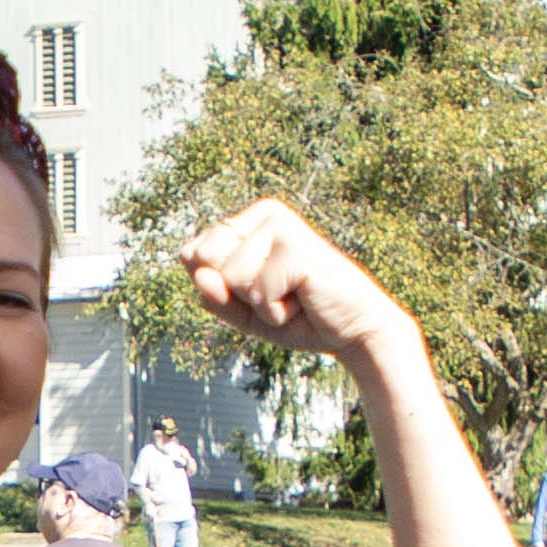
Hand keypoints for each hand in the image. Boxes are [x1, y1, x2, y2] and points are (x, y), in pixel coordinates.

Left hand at [181, 200, 416, 368]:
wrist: (353, 331)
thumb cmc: (300, 317)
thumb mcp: (245, 312)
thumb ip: (213, 295)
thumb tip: (198, 269)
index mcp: (249, 221)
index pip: (193, 255)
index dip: (219, 289)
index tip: (259, 290)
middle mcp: (265, 214)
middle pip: (206, 262)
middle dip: (236, 294)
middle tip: (276, 295)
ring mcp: (281, 226)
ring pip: (230, 278)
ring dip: (259, 305)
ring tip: (293, 297)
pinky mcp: (296, 246)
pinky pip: (257, 292)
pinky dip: (275, 312)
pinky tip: (303, 300)